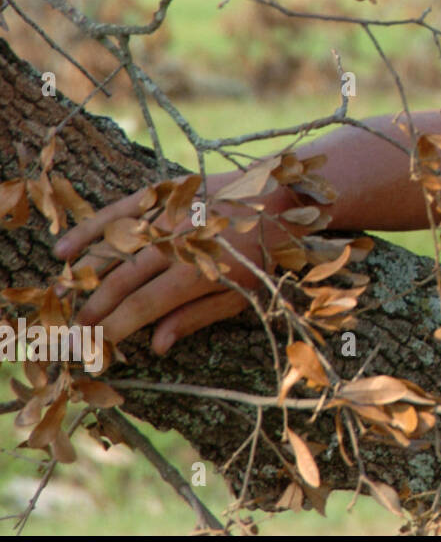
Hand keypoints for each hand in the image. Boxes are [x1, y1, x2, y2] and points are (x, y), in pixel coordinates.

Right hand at [52, 169, 296, 354]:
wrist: (280, 199)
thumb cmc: (260, 255)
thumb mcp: (240, 295)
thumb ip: (195, 318)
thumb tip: (156, 345)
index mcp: (197, 272)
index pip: (144, 305)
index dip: (115, 326)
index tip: (93, 346)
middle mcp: (176, 242)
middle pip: (123, 280)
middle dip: (93, 308)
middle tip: (70, 331)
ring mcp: (167, 215)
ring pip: (113, 248)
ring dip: (82, 275)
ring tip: (59, 299)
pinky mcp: (162, 194)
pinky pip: (117, 210)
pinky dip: (89, 229)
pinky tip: (62, 250)